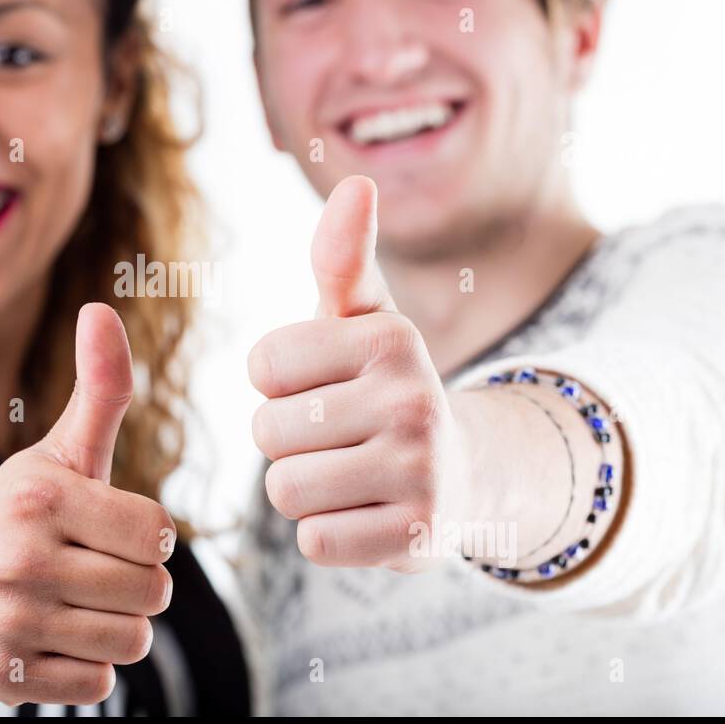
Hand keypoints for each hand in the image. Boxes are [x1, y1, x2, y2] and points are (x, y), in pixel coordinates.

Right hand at [0, 303, 175, 705]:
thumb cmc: (18, 513)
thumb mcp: (60, 452)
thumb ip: (101, 388)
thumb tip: (102, 307)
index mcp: (43, 498)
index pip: (159, 535)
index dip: (144, 535)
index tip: (107, 529)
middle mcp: (20, 559)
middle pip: (153, 593)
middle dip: (134, 583)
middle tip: (91, 570)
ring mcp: (10, 622)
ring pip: (132, 642)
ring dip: (115, 626)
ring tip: (72, 603)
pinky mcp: (5, 676)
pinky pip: (98, 684)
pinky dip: (86, 666)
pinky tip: (51, 636)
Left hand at [248, 176, 473, 569]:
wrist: (462, 473)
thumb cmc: (383, 385)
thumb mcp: (364, 320)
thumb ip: (342, 257)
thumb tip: (355, 181)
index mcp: (390, 338)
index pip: (263, 364)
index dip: (278, 383)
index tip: (322, 385)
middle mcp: (414, 399)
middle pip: (268, 431)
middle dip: (287, 441)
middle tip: (338, 437)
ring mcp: (422, 472)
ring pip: (286, 491)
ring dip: (303, 490)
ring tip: (349, 475)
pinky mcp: (419, 537)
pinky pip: (314, 542)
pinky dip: (328, 535)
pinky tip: (366, 514)